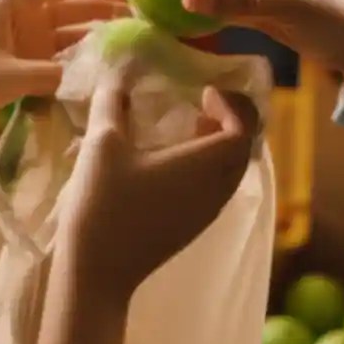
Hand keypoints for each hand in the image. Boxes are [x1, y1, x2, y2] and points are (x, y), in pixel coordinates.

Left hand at [0, 0, 129, 128]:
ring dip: (101, 37)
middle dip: (109, 11)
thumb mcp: (6, 76)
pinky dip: (85, 61)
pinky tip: (111, 68)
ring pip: (74, 33)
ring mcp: (28, 40)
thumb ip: (49, 75)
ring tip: (138, 44)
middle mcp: (27, 16)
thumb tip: (92, 78)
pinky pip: (64, 57)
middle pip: (76, 7)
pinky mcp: (28, 64)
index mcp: (17, 2)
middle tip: (148, 21)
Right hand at [59, 68, 257, 302]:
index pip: (245, 127)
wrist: (97, 272)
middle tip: (201, 101)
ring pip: (232, 169)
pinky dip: (208, 164)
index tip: (203, 91)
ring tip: (188, 126)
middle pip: (245, 148)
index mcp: (206, 164)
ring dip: (220, 142)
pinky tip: (172, 160)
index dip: (232, 103)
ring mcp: (208, 211)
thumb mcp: (103, 144)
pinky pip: (217, 186)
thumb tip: (118, 71)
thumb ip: (113, 102)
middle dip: (231, 119)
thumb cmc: (103, 203)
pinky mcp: (194, 225)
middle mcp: (217, 188)